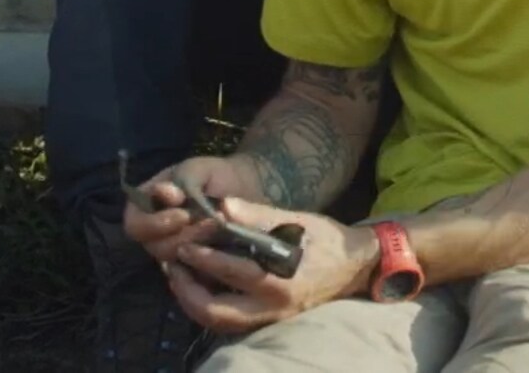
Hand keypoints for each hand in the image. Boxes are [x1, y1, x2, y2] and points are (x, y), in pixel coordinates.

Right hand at [124, 158, 261, 262]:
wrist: (241, 189)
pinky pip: (194, 268)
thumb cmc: (212, 176)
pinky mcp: (192, 262)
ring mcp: (172, 250)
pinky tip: (224, 240)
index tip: (183, 211)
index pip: (135, 224)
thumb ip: (181, 180)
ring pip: (175, 258)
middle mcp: (153, 233)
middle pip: (155, 247)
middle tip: (210, 220)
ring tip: (219, 225)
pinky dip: (208, 256)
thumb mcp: (196, 170)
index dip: (155, 222)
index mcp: (144, 207)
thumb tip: (165, 193)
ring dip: (198, 242)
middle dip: (183, 235)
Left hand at [161, 195, 376, 333]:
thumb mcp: (296, 221)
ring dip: (193, 302)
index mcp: (280, 282)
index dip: (204, 259)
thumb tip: (223, 206)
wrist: (355, 267)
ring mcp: (269, 320)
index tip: (185, 245)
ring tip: (179, 276)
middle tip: (173, 268)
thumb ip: (257, 216)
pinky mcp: (267, 322)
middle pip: (216, 314)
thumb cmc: (325, 240)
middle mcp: (272, 309)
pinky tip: (199, 285)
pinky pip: (229, 321)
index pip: (233, 273)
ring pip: (219, 323)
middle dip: (187, 292)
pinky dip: (208, 306)